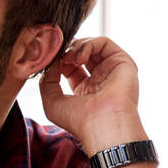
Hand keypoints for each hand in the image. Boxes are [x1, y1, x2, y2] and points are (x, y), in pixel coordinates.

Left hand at [39, 36, 143, 155]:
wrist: (102, 125)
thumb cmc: (79, 120)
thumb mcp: (52, 103)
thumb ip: (46, 81)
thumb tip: (51, 62)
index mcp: (84, 90)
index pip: (69, 66)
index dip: (58, 60)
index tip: (49, 61)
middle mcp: (99, 79)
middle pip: (80, 53)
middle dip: (66, 51)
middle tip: (58, 56)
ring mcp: (111, 69)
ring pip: (92, 45)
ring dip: (76, 46)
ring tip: (69, 58)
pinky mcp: (121, 61)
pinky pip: (104, 42)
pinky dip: (88, 44)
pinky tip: (79, 57)